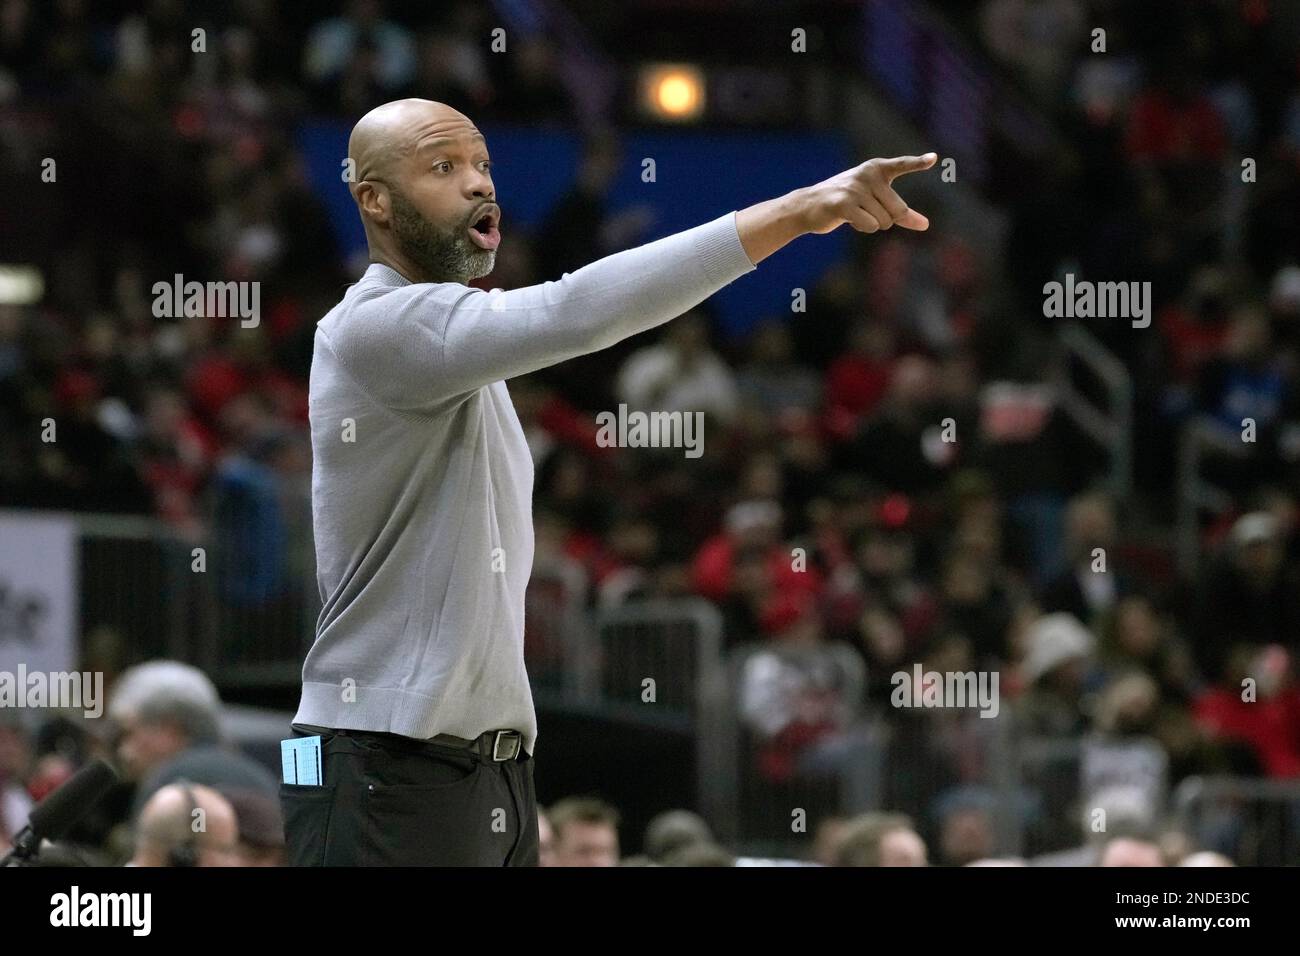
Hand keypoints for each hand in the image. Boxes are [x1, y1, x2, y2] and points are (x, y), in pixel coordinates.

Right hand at [798, 153, 936, 234]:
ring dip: (872, 225)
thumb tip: (926, 225)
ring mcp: (854, 188)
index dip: (918, 163)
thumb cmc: (847, 203)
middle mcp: (867, 174)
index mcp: (877, 169)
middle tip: (866, 211)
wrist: (809, 206)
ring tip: (855, 213)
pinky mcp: (843, 204)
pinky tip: (849, 219)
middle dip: (886, 220)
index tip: (933, 158)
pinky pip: (869, 226)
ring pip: (883, 221)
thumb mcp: (876, 203)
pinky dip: (862, 228)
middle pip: (897, 210)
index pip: (901, 165)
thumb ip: (902, 214)